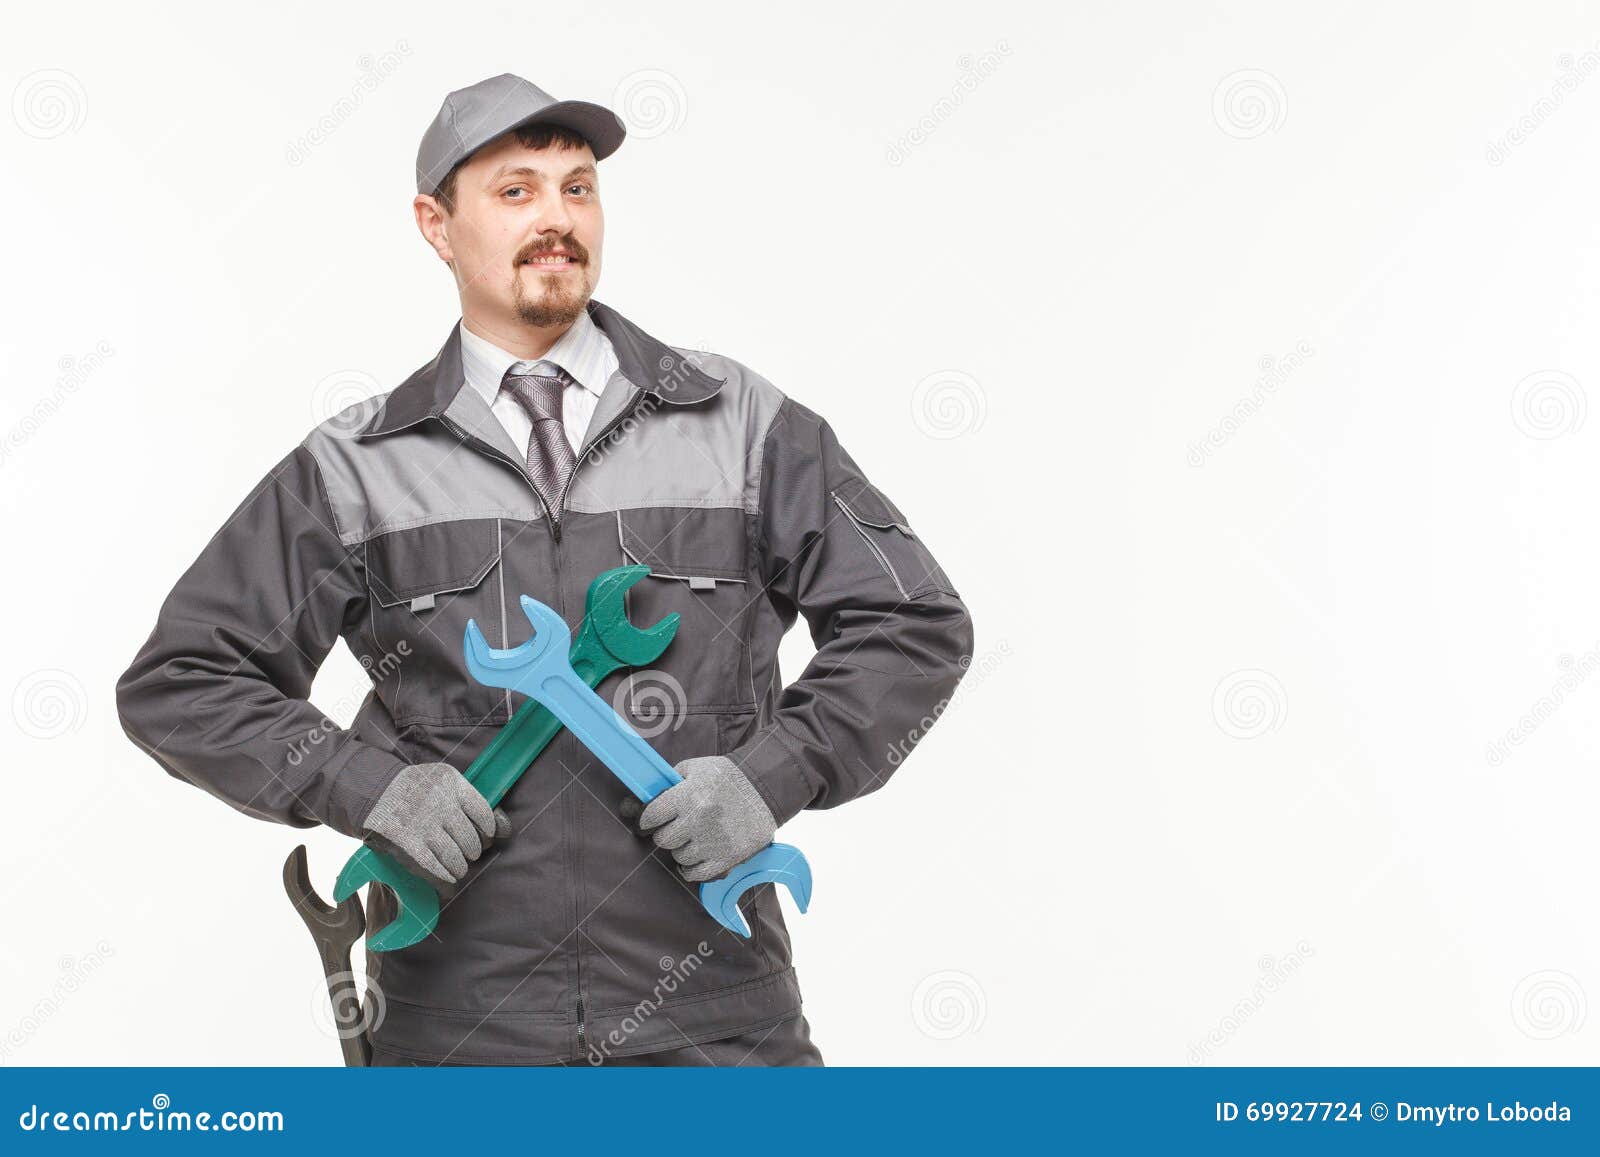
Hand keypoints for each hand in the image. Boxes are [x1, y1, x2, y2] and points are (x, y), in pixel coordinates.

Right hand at [360, 762, 509, 888]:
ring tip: (460, 868)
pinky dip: (443, 874)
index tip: (485, 835)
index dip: (488, 830)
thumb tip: (505, 829)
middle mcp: (439, 801)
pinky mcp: (406, 839)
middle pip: (469, 838)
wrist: (375, 787)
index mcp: (452, 783)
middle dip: (473, 851)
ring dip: (460, 867)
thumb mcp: (445, 780)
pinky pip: (432, 864)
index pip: (483, 813)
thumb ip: (471, 800)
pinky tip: (448, 876)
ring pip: (453, 855)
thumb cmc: (418, 787)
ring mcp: (422, 821)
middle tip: (470, 853)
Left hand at [619, 755, 775, 882]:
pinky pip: (696, 874)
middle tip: (676, 827)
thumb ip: (670, 782)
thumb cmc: (728, 776)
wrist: (766, 787)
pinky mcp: (727, 858)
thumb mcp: (696, 768)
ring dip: (682, 849)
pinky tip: (695, 858)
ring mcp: (713, 842)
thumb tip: (646, 799)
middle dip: (666, 833)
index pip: (651, 816)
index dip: (647, 819)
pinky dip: (691, 870)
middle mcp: (698, 820)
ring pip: (679, 857)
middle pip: (663, 840)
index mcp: (688, 795)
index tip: (650, 821)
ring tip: (693, 838)